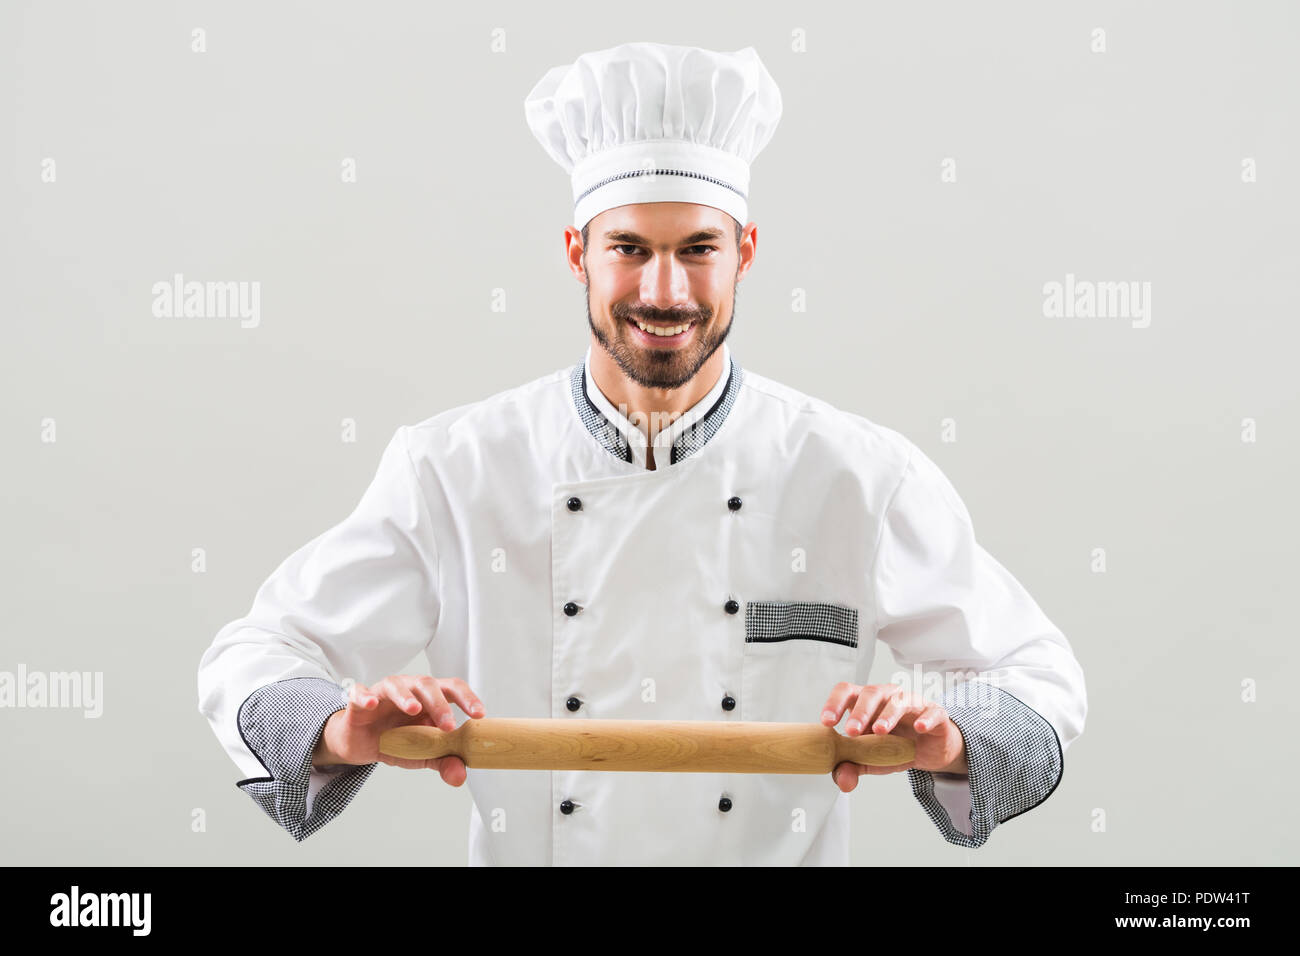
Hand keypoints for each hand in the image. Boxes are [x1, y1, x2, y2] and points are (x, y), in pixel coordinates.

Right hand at [313, 675, 484, 786]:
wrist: (361, 744)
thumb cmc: (396, 741)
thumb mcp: (422, 754)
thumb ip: (443, 761)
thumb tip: (460, 776)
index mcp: (429, 698)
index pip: (452, 689)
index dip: (468, 698)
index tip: (480, 714)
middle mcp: (409, 689)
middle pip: (427, 685)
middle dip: (439, 704)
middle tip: (448, 725)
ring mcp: (383, 693)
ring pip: (396, 685)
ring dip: (406, 696)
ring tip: (414, 710)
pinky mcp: (359, 701)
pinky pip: (360, 693)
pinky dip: (365, 696)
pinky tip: (371, 704)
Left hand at [819, 682, 966, 792]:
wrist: (929, 749)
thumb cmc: (894, 746)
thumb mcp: (871, 760)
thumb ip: (853, 767)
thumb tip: (842, 781)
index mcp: (866, 703)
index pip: (847, 692)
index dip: (834, 703)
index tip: (827, 722)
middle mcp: (887, 696)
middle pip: (871, 693)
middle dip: (860, 711)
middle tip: (852, 731)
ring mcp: (912, 702)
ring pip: (899, 700)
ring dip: (887, 715)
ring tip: (879, 731)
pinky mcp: (934, 713)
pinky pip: (931, 712)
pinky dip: (925, 719)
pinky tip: (919, 728)